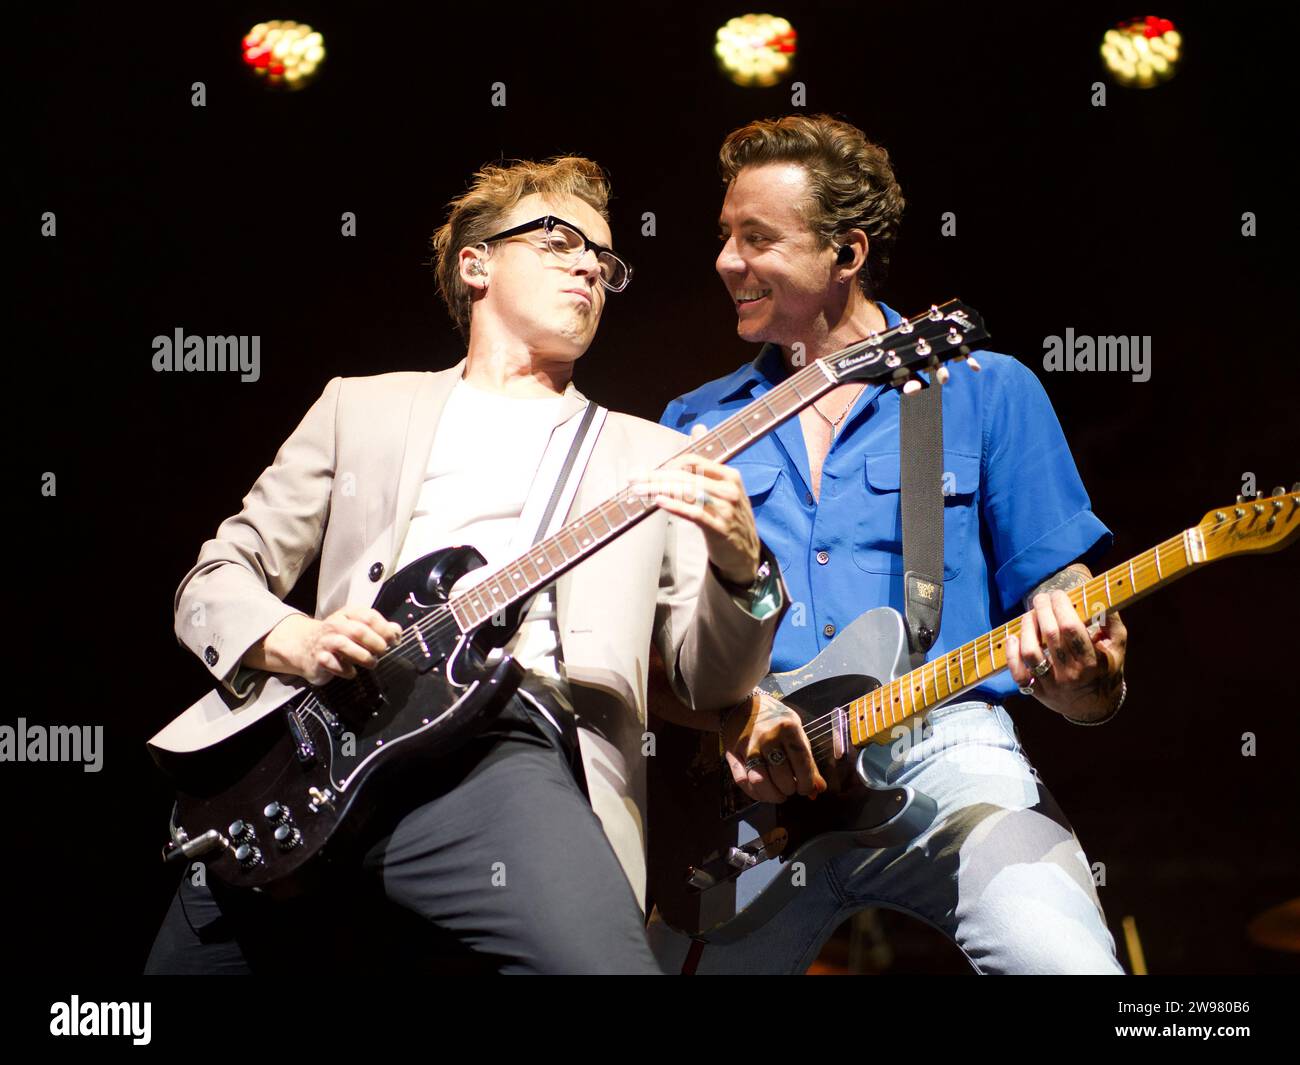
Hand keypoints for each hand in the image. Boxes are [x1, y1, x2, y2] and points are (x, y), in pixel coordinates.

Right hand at [266, 607, 402, 684]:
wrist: (304, 646)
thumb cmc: (337, 637)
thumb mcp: (357, 626)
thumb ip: (379, 628)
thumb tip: (397, 631)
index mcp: (348, 614)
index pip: (369, 616)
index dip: (384, 629)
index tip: (393, 640)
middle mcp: (335, 625)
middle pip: (359, 630)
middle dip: (376, 643)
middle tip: (383, 652)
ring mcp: (325, 641)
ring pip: (345, 645)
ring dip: (364, 657)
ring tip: (372, 663)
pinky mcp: (319, 658)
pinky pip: (334, 664)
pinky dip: (347, 670)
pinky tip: (352, 671)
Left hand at [631, 426, 760, 585]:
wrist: (746, 553)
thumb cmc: (729, 516)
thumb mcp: (724, 487)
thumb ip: (707, 461)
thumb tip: (698, 428)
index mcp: (730, 476)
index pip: (694, 461)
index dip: (668, 464)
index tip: (649, 472)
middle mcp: (729, 490)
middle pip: (687, 476)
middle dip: (656, 476)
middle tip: (633, 479)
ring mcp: (726, 510)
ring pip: (688, 493)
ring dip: (659, 490)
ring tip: (638, 490)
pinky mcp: (720, 529)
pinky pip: (695, 514)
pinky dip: (675, 506)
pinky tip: (658, 501)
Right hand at [722, 690, 826, 802]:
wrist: (740, 702)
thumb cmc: (774, 718)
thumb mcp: (795, 730)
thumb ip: (807, 759)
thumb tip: (819, 788)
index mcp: (787, 728)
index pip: (802, 763)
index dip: (807, 782)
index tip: (806, 788)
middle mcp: (767, 738)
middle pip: (782, 777)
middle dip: (790, 790)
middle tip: (792, 788)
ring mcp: (748, 747)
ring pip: (761, 783)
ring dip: (773, 796)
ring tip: (779, 794)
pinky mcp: (732, 754)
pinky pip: (743, 782)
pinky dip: (755, 793)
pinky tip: (763, 793)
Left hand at [1006, 591, 1127, 721]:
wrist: (1095, 706)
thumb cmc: (1106, 668)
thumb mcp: (1117, 647)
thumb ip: (1112, 622)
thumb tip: (1100, 597)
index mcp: (1092, 661)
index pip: (1071, 628)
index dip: (1061, 606)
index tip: (1058, 594)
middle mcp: (1070, 674)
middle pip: (1050, 635)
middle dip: (1042, 610)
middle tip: (1041, 597)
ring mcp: (1051, 685)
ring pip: (1031, 653)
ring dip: (1026, 628)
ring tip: (1030, 615)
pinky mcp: (1036, 692)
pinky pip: (1018, 674)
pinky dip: (1011, 655)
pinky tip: (1014, 638)